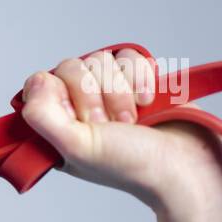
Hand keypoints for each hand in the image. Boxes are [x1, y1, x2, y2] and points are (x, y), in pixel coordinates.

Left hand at [18, 47, 221, 207]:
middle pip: (73, 67)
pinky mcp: (137, 80)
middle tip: (111, 126)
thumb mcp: (76, 147)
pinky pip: (128, 56)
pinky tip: (148, 102)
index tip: (83, 122)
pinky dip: (141, 78)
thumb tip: (37, 80)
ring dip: (120, 91)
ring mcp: (109, 92)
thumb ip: (43, 116)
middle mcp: (79, 106)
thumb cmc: (131, 165)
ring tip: (131, 120)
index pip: (43, 82)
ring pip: (101, 60)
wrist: (185, 166)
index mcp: (57, 125)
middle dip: (96, 97)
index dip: (64, 96)